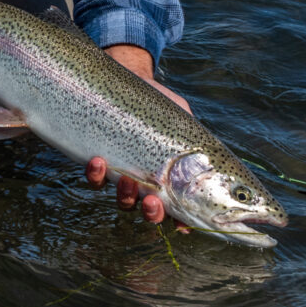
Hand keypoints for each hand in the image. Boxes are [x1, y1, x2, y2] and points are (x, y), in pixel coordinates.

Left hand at [89, 44, 191, 225]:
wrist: (135, 82)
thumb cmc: (166, 105)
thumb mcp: (185, 121)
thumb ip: (196, 142)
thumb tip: (209, 163)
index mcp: (174, 181)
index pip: (181, 211)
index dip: (183, 223)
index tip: (183, 224)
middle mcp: (149, 183)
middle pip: (151, 213)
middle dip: (152, 213)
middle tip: (152, 202)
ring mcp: (124, 175)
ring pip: (124, 201)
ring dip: (126, 196)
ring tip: (128, 180)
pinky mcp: (101, 163)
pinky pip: (96, 180)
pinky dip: (96, 175)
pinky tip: (98, 161)